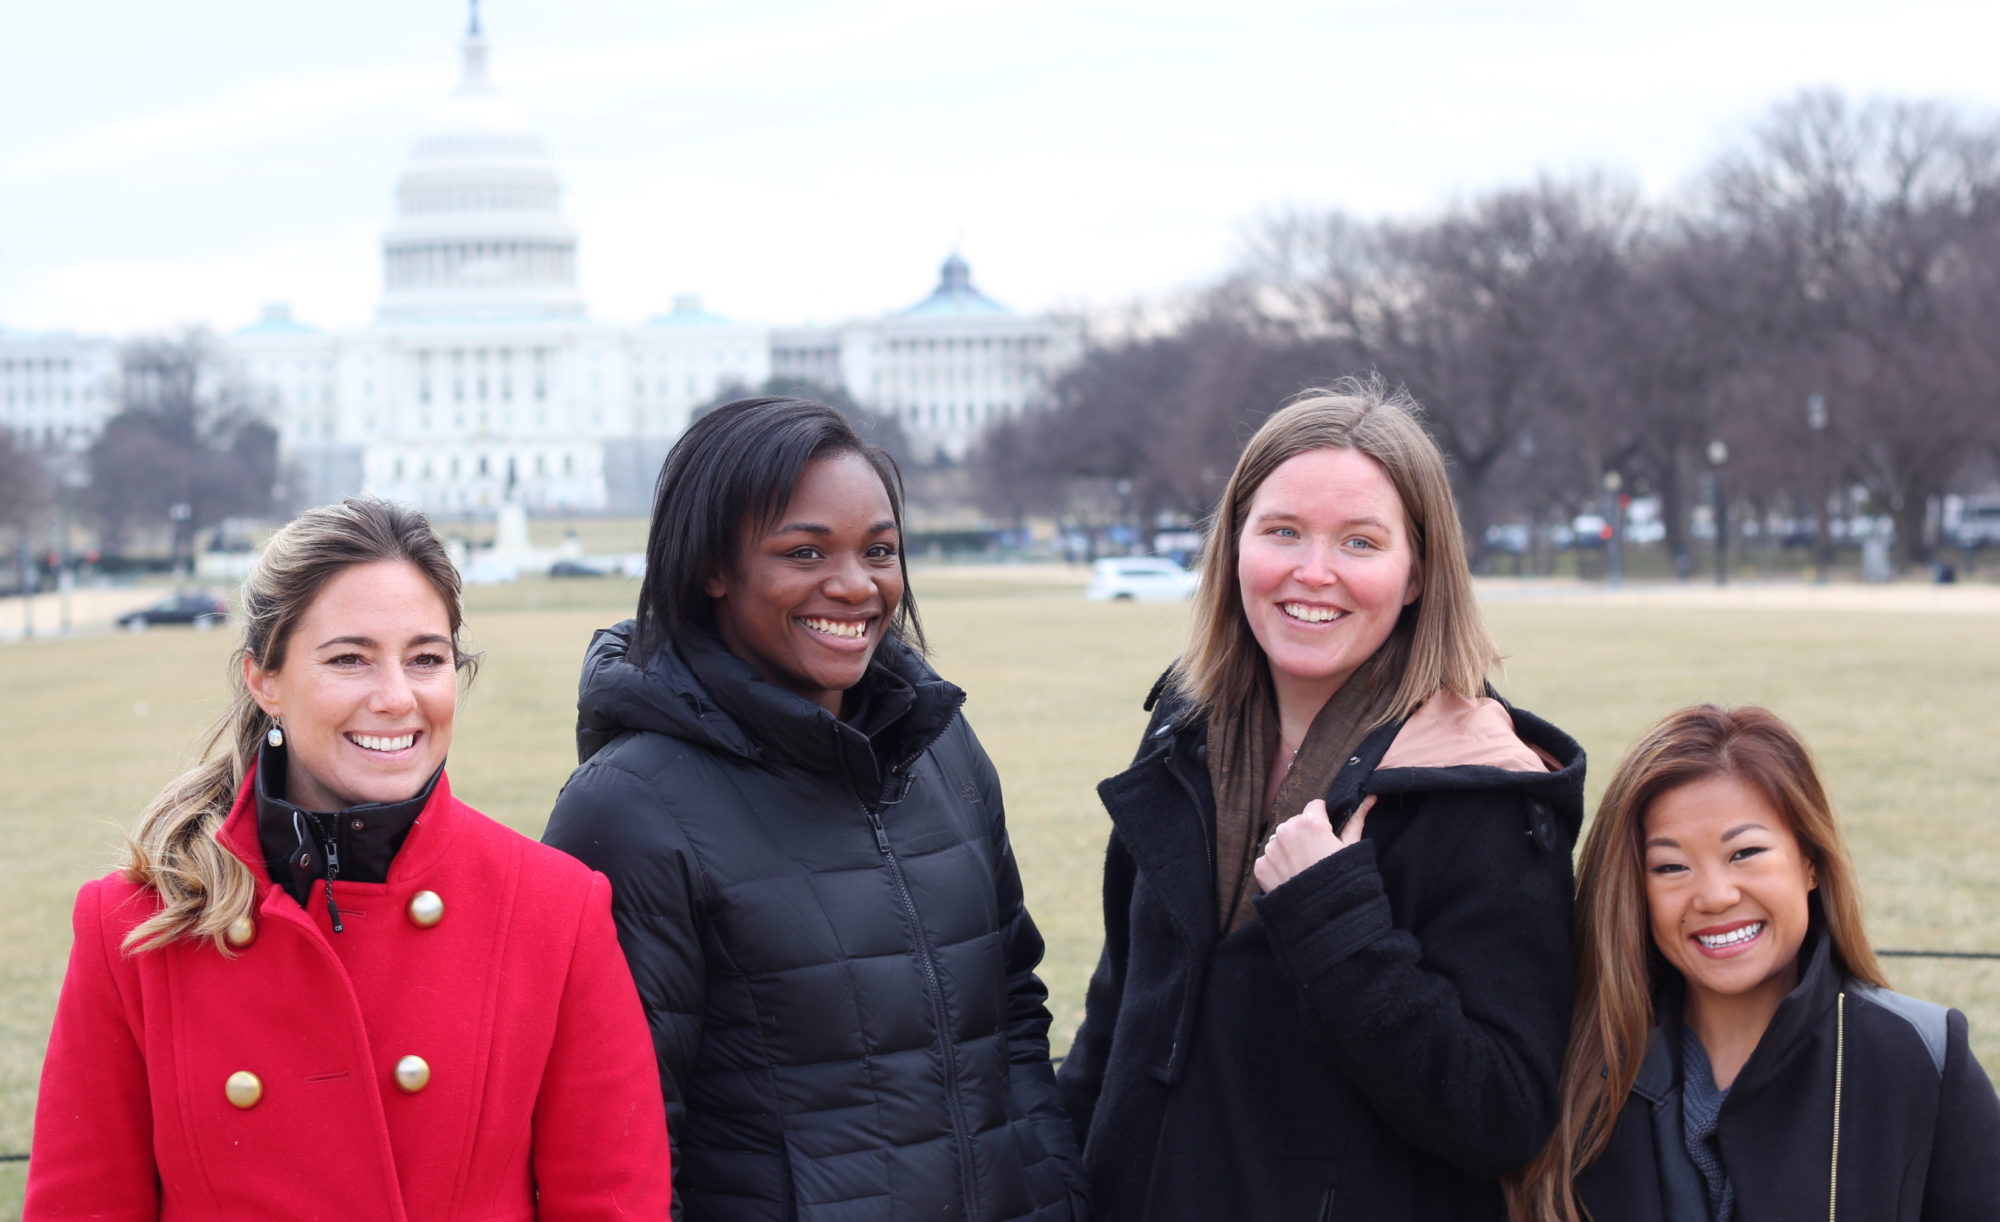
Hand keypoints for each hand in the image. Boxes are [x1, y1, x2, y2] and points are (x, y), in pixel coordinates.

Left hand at [1255, 795, 1375, 893]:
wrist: (1323, 917)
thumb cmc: (1343, 880)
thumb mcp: (1352, 849)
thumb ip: (1356, 820)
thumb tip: (1369, 797)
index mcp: (1310, 822)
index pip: (1315, 806)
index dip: (1323, 820)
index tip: (1328, 835)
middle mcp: (1286, 830)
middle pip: (1296, 823)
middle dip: (1305, 834)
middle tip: (1317, 855)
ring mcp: (1271, 849)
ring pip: (1281, 840)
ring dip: (1290, 849)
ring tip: (1305, 869)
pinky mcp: (1261, 866)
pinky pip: (1269, 858)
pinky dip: (1278, 866)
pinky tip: (1292, 878)